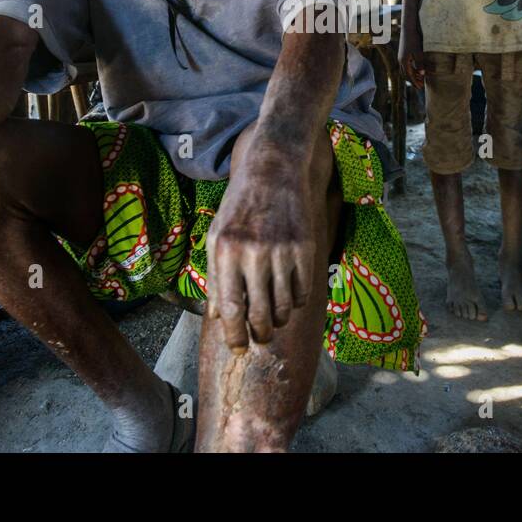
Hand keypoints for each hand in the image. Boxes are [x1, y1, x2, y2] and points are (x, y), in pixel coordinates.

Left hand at [205, 155, 314, 353]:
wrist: (273, 171)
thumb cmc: (239, 208)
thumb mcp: (217, 237)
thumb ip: (216, 278)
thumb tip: (217, 318)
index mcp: (225, 252)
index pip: (231, 309)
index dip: (234, 337)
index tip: (238, 350)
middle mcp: (253, 253)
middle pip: (259, 315)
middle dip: (259, 336)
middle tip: (260, 339)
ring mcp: (282, 250)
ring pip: (284, 307)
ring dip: (279, 320)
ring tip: (274, 317)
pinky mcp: (305, 248)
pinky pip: (303, 291)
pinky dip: (296, 301)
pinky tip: (289, 294)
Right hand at [398, 16, 425, 89]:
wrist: (408, 28)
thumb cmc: (414, 39)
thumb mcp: (419, 52)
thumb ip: (420, 64)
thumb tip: (422, 74)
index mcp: (404, 61)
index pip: (409, 76)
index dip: (415, 83)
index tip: (420, 88)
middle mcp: (401, 60)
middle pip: (406, 75)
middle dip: (413, 81)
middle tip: (420, 86)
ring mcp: (401, 57)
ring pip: (405, 70)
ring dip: (412, 75)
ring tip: (419, 78)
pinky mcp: (402, 54)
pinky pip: (406, 65)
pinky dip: (411, 69)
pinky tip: (417, 68)